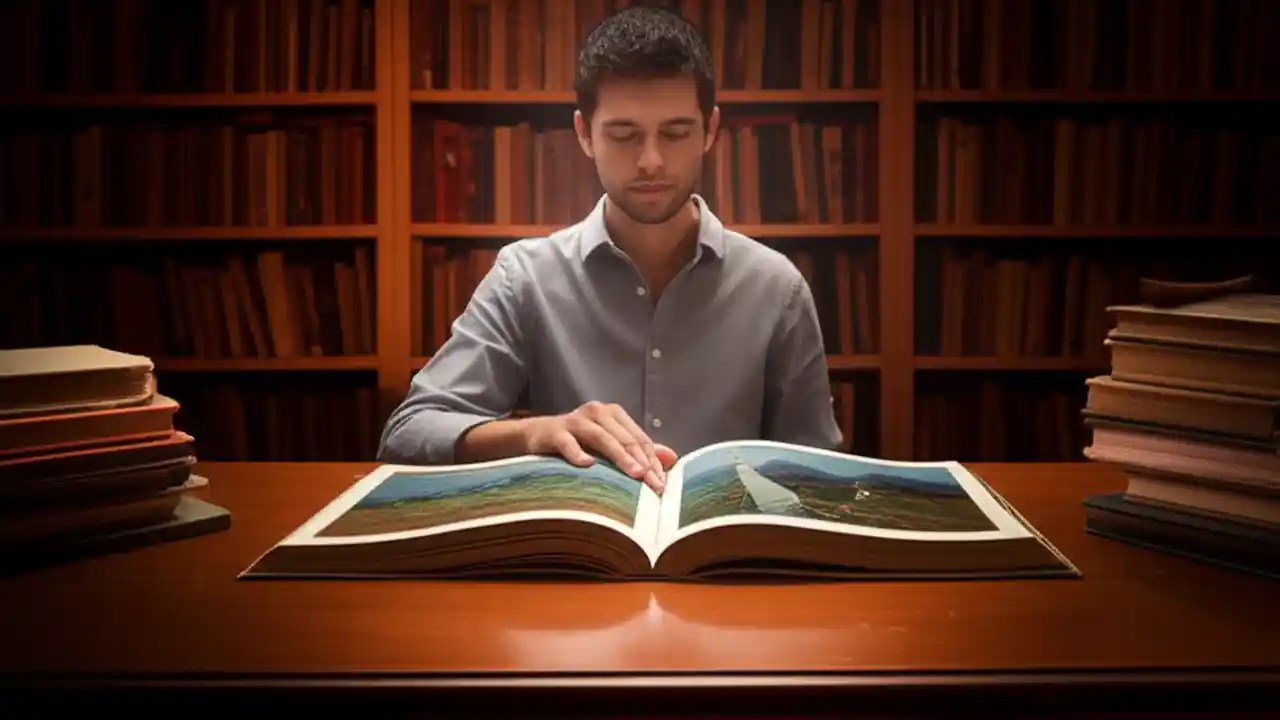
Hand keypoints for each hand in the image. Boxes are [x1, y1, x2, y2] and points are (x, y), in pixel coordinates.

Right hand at [523, 401, 676, 492]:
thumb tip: (671, 457)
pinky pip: (568, 443)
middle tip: (653, 485)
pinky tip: (587, 465)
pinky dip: (578, 453)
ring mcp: (575, 420)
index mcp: (613, 414)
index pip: (639, 438)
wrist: (536, 436)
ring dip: (620, 457)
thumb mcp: (608, 444)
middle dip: (642, 462)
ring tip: (635, 475)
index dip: (653, 461)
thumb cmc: (577, 442)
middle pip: (625, 438)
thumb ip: (638, 450)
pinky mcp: (554, 432)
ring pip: (602, 438)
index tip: (662, 484)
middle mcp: (596, 412)